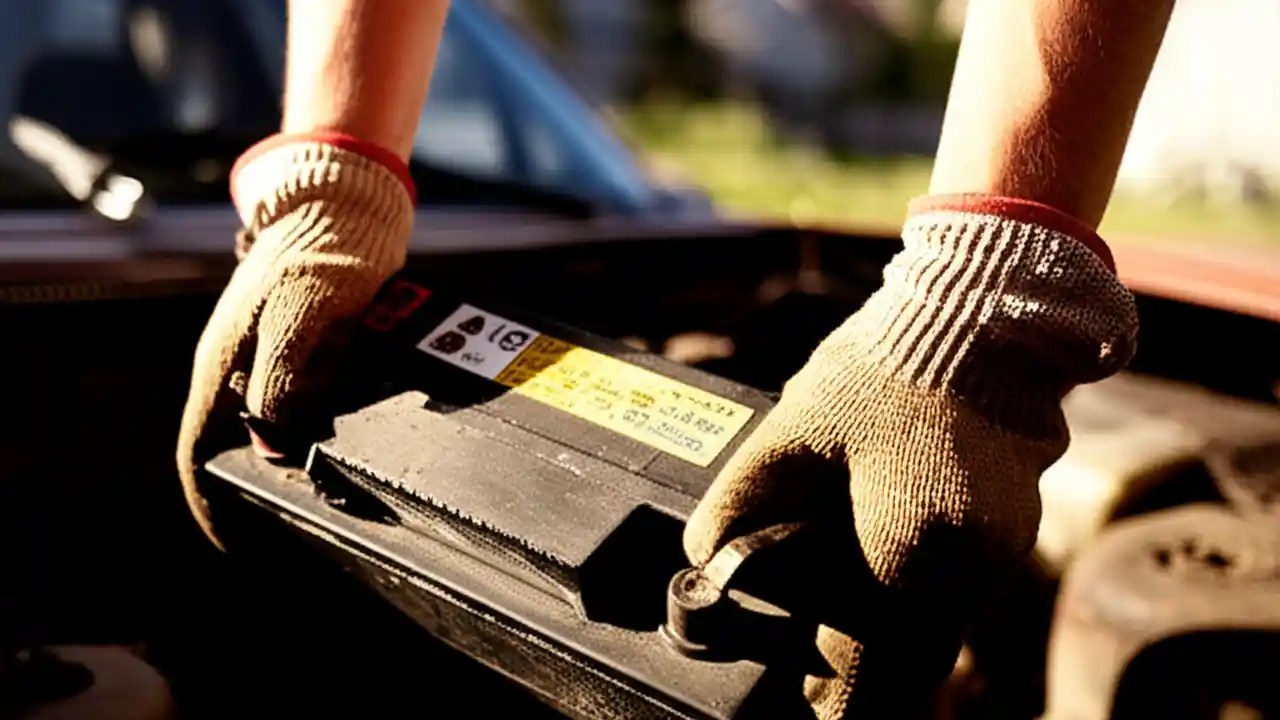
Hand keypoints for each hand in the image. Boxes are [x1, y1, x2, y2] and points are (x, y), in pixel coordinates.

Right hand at [175, 134, 415, 547]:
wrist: (349, 206)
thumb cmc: (329, 253)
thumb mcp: (307, 316)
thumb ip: (283, 378)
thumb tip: (269, 440)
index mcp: (221, 363)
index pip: (198, 451)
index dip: (211, 503)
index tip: (238, 539)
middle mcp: (232, 364)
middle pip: (230, 444)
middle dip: (256, 485)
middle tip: (295, 517)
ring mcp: (259, 354)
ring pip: (262, 425)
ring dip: (286, 457)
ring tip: (321, 489)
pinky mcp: (290, 346)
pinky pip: (291, 401)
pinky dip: (308, 427)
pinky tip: (336, 439)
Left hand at [683, 195, 1137, 717]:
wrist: (979, 315)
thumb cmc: (886, 363)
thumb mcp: (794, 427)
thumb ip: (742, 497)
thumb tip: (701, 551)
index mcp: (910, 540)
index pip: (868, 660)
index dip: (833, 697)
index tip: (813, 709)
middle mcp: (968, 561)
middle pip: (909, 661)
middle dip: (862, 675)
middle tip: (820, 682)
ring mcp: (1001, 551)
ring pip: (937, 633)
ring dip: (891, 642)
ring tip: (840, 636)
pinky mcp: (1013, 535)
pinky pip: (958, 596)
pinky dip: (918, 604)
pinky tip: (882, 576)